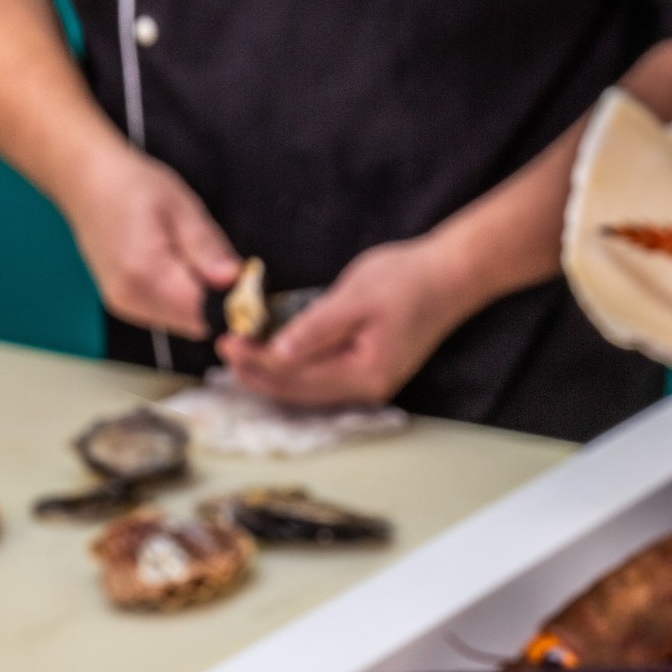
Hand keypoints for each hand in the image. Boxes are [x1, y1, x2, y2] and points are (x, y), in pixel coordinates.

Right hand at [62, 145, 240, 338]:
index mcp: (147, 273)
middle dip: (217, 304)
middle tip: (221, 266)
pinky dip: (181, 300)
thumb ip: (208, 248)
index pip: (205, 313)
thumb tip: (236, 280)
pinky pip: (166, 315)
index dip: (234, 306)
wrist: (83, 179)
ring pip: (183, 322)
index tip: (247, 286)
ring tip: (193, 261)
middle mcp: (133, 298)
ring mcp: (125, 306)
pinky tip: (176, 269)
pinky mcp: (123, 305)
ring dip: (199, 302)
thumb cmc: (132, 184)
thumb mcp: (181, 206)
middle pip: (196, 323)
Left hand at [216, 235, 473, 406]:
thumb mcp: (353, 299)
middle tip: (223, 350)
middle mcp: (366, 389)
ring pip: (309, 390)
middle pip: (300, 392)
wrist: (448, 279)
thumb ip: (315, 329)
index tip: (226, 343)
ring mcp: (369, 383)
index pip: (296, 377)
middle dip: (259, 374)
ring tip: (241, 357)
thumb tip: (277, 354)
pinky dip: (294, 371)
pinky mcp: (369, 371)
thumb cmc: (406, 281)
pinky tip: (276, 357)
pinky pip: (322, 379)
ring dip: (274, 376)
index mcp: (363, 375)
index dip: (257, 364)